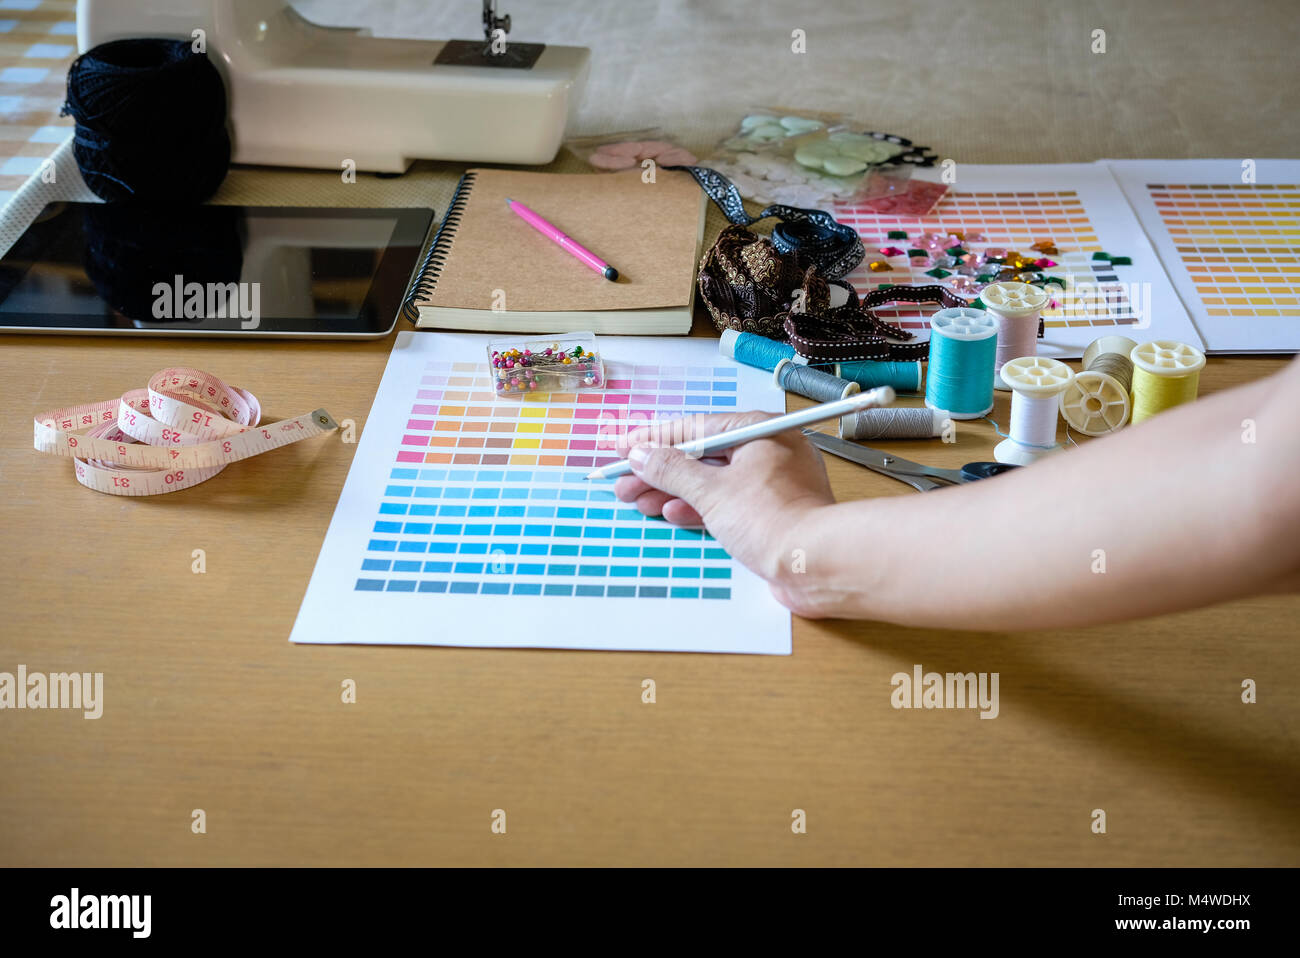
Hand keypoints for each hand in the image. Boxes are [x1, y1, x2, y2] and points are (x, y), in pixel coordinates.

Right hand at [612, 412, 834, 586]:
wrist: (816, 563)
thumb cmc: (773, 519)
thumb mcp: (712, 491)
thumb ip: (672, 470)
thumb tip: (642, 454)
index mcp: (760, 431)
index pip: (697, 427)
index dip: (655, 438)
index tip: (625, 446)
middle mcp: (769, 451)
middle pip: (702, 456)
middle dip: (660, 471)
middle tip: (624, 481)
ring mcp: (772, 484)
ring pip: (713, 482)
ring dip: (673, 491)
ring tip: (637, 501)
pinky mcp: (772, 514)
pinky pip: (727, 503)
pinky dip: (698, 508)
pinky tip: (672, 513)